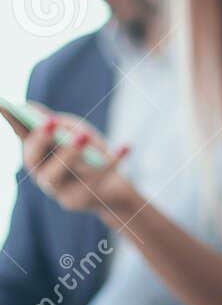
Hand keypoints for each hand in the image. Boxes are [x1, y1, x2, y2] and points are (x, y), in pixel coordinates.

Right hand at [13, 107, 137, 220]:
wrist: (113, 189)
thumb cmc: (90, 155)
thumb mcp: (77, 134)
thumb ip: (61, 126)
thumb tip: (42, 116)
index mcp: (38, 155)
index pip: (22, 136)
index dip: (12, 122)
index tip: (4, 103)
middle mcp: (41, 174)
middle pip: (33, 160)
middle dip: (40, 140)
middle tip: (51, 121)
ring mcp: (57, 190)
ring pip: (56, 175)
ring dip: (69, 154)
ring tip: (83, 136)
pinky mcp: (78, 200)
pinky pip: (96, 181)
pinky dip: (113, 161)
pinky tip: (126, 146)